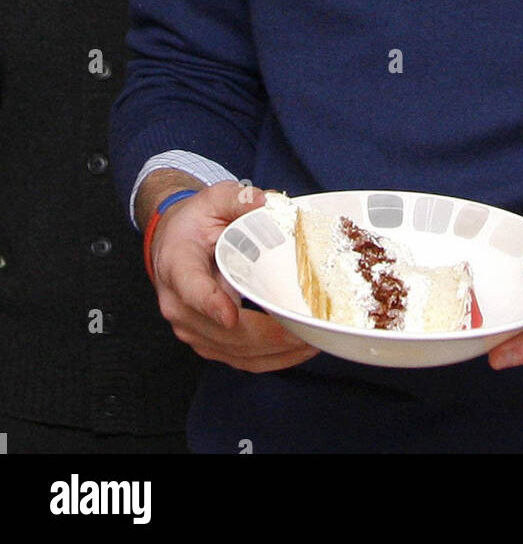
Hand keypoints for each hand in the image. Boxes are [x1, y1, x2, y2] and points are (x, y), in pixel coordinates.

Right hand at [149, 180, 318, 371]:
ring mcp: (193, 330)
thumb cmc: (194, 223)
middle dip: (266, 335)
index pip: (192, 290)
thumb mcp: (212, 200)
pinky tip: (299, 351)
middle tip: (304, 331)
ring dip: (276, 353)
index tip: (230, 315)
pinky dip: (272, 359)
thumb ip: (235, 199)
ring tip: (313, 342)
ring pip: (236, 353)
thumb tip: (262, 201)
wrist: (174, 243)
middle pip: (224, 332)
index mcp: (178, 266)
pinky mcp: (209, 343)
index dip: (210, 304)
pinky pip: (241, 360)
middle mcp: (180, 306)